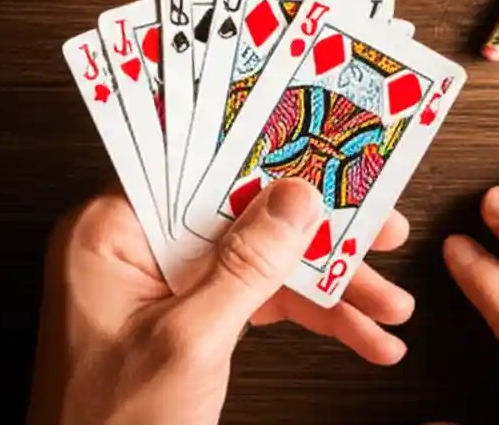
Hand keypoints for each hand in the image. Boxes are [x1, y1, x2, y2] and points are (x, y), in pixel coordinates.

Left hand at [28, 178, 413, 424]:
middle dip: (320, 235)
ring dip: (329, 285)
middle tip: (384, 232)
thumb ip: (245, 267)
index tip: (332, 155)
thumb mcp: (188, 342)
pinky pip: (256, 301)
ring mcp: (162, 285)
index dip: (274, 161)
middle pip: (244, 216)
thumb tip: (294, 201)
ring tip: (389, 305)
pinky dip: (308, 317)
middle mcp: (134, 248)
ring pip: (261, 261)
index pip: (203, 171)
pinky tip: (359, 333)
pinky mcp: (186, 318)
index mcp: (109, 232)